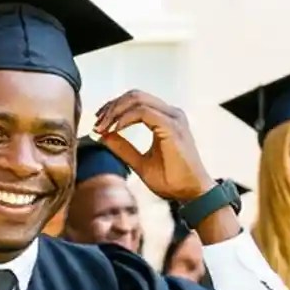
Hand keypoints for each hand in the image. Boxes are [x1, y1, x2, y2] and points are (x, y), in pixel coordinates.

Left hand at [93, 90, 215, 201]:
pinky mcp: (172, 127)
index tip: (98, 123)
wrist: (192, 194)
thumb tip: (104, 136)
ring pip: (137, 99)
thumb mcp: (140, 163)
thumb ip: (123, 148)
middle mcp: (172, 114)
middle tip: (96, 123)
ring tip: (101, 127)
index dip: (114, 108)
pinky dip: (125, 119)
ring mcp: (173, 118)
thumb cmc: (172, 181)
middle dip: (111, 107)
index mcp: (166, 119)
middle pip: (134, 95)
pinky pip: (143, 113)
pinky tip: (114, 130)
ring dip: (115, 111)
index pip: (136, 101)